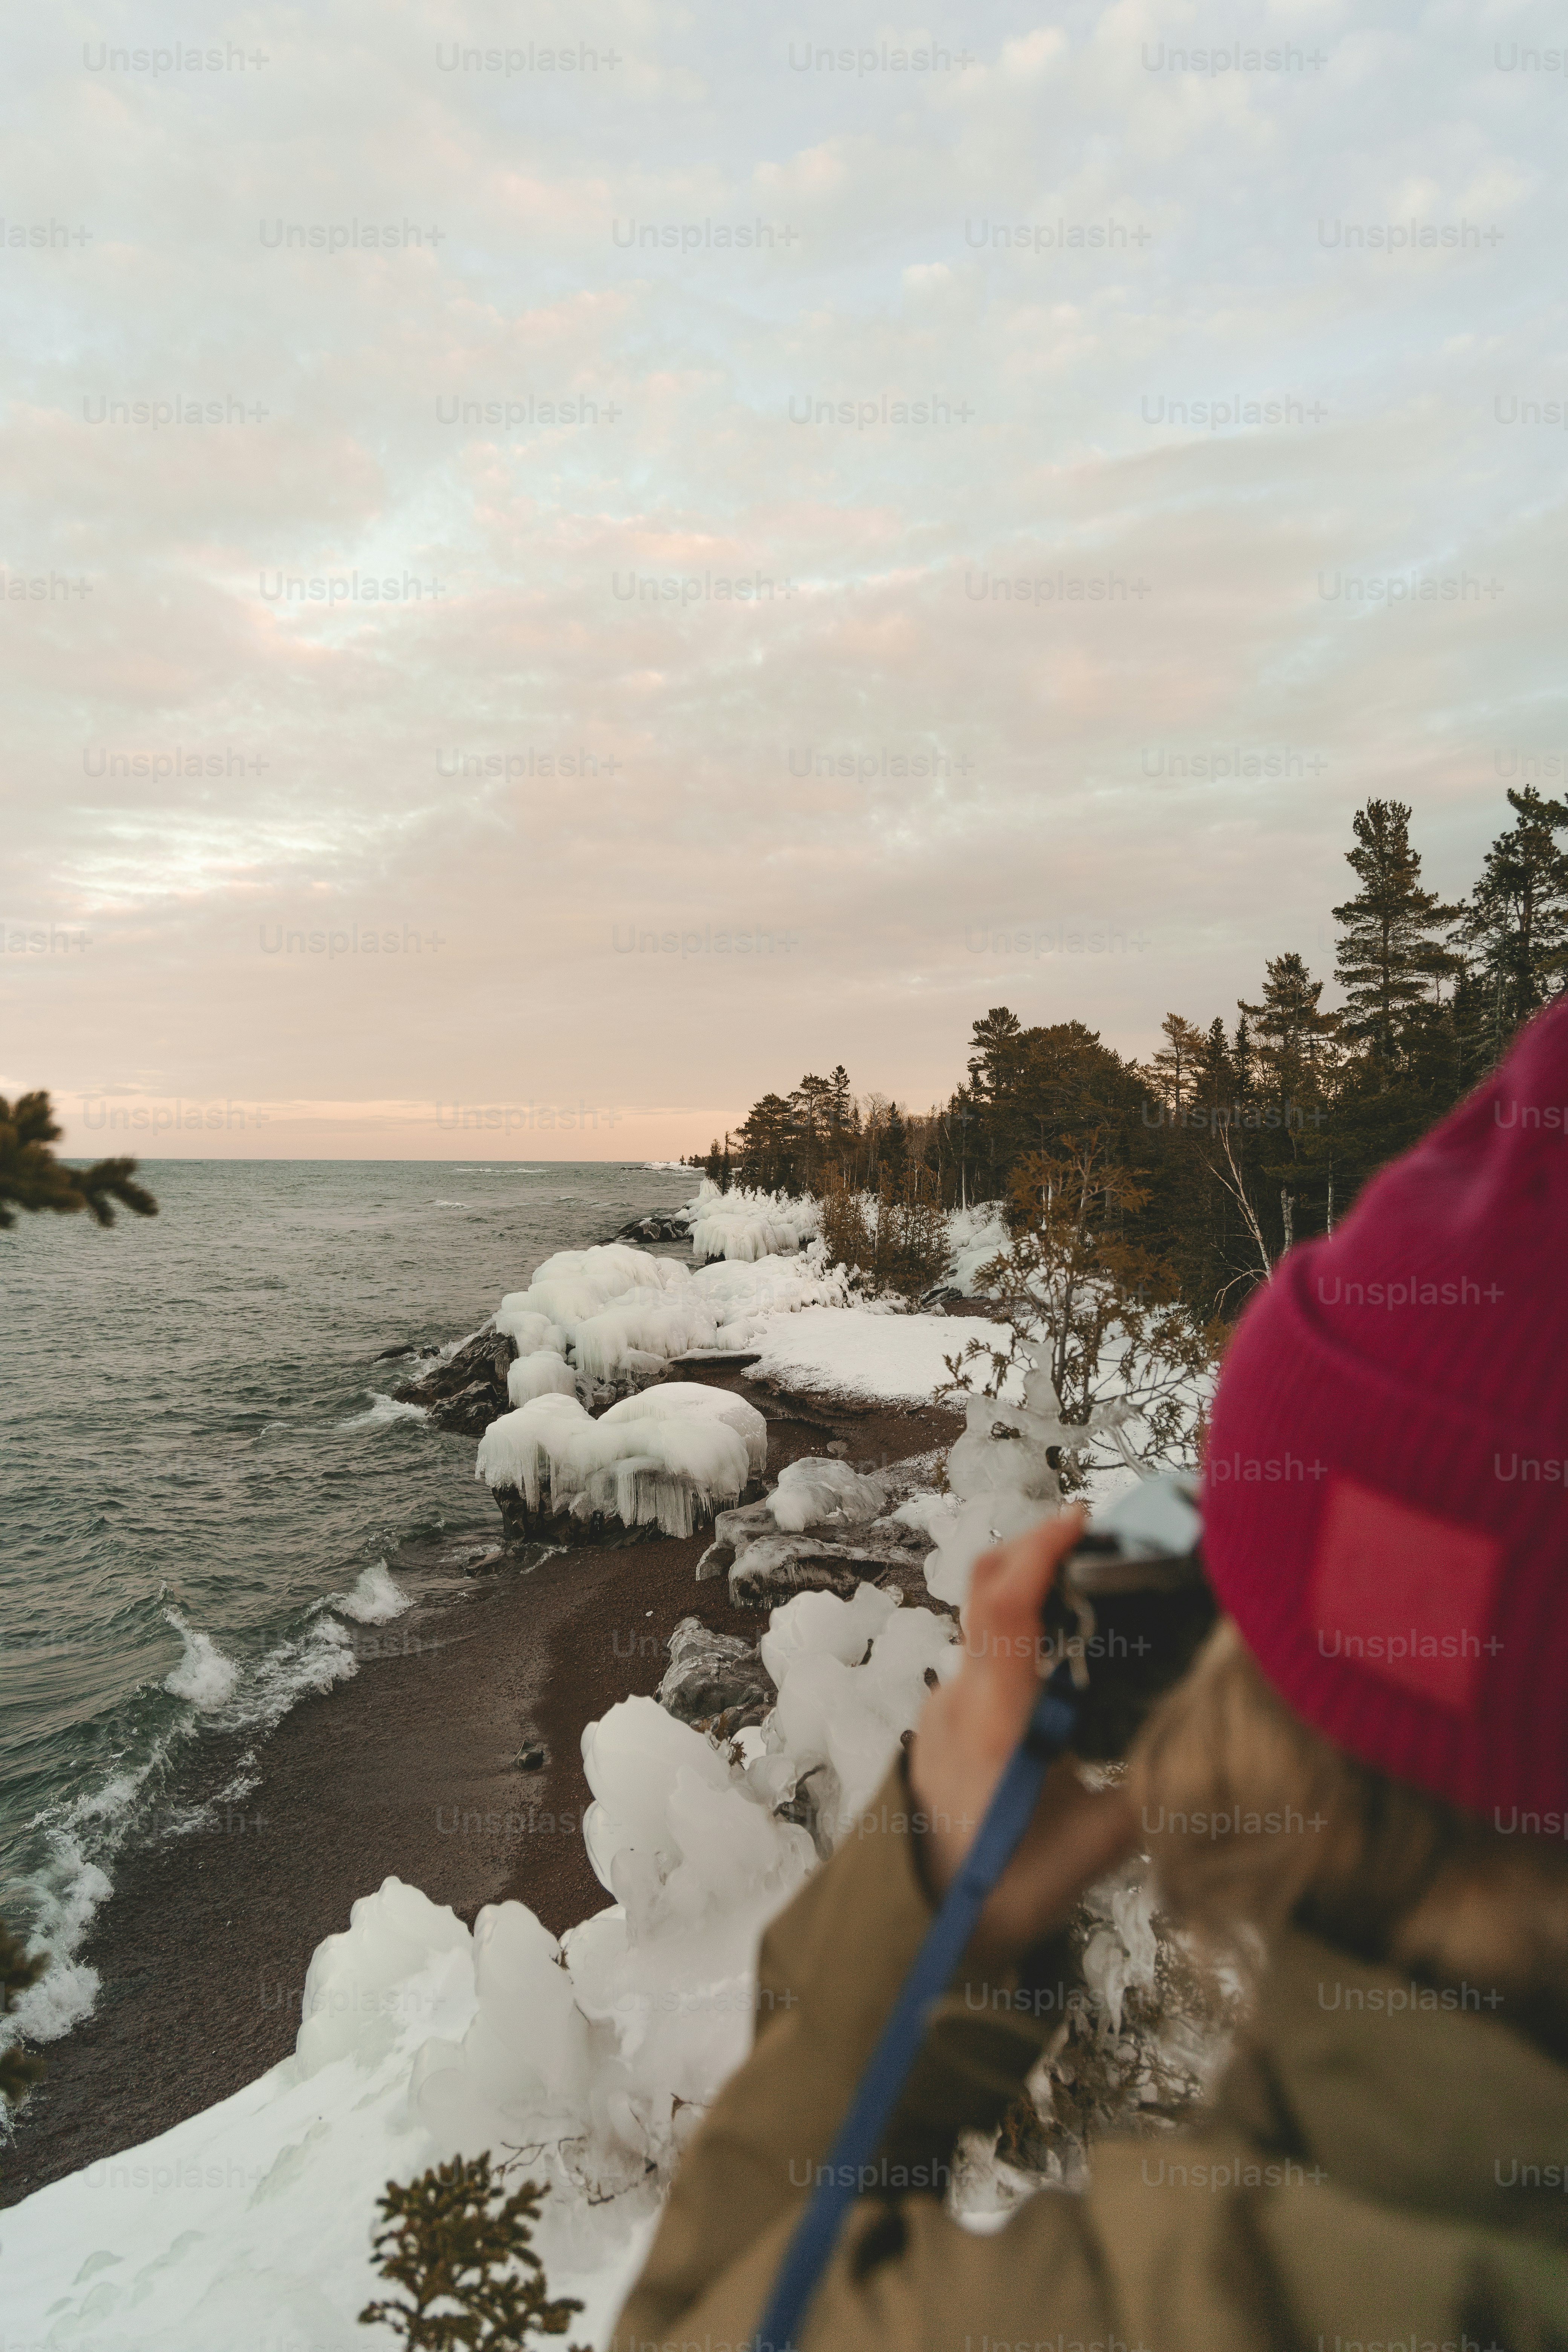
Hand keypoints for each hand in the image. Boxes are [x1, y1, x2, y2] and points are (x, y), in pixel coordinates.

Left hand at [908, 1510, 1138, 1965]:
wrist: (916, 1934)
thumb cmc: (997, 1894)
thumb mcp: (1091, 1850)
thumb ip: (1148, 1794)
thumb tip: (1204, 1752)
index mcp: (995, 1714)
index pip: (1008, 1601)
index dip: (1043, 1548)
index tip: (1081, 1519)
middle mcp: (960, 1697)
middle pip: (987, 1590)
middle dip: (1038, 1551)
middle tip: (1095, 1543)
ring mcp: (943, 1709)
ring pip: (985, 1627)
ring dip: (1031, 1601)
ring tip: (1094, 1607)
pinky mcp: (942, 1727)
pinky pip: (983, 1664)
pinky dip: (1022, 1646)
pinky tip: (1064, 1678)